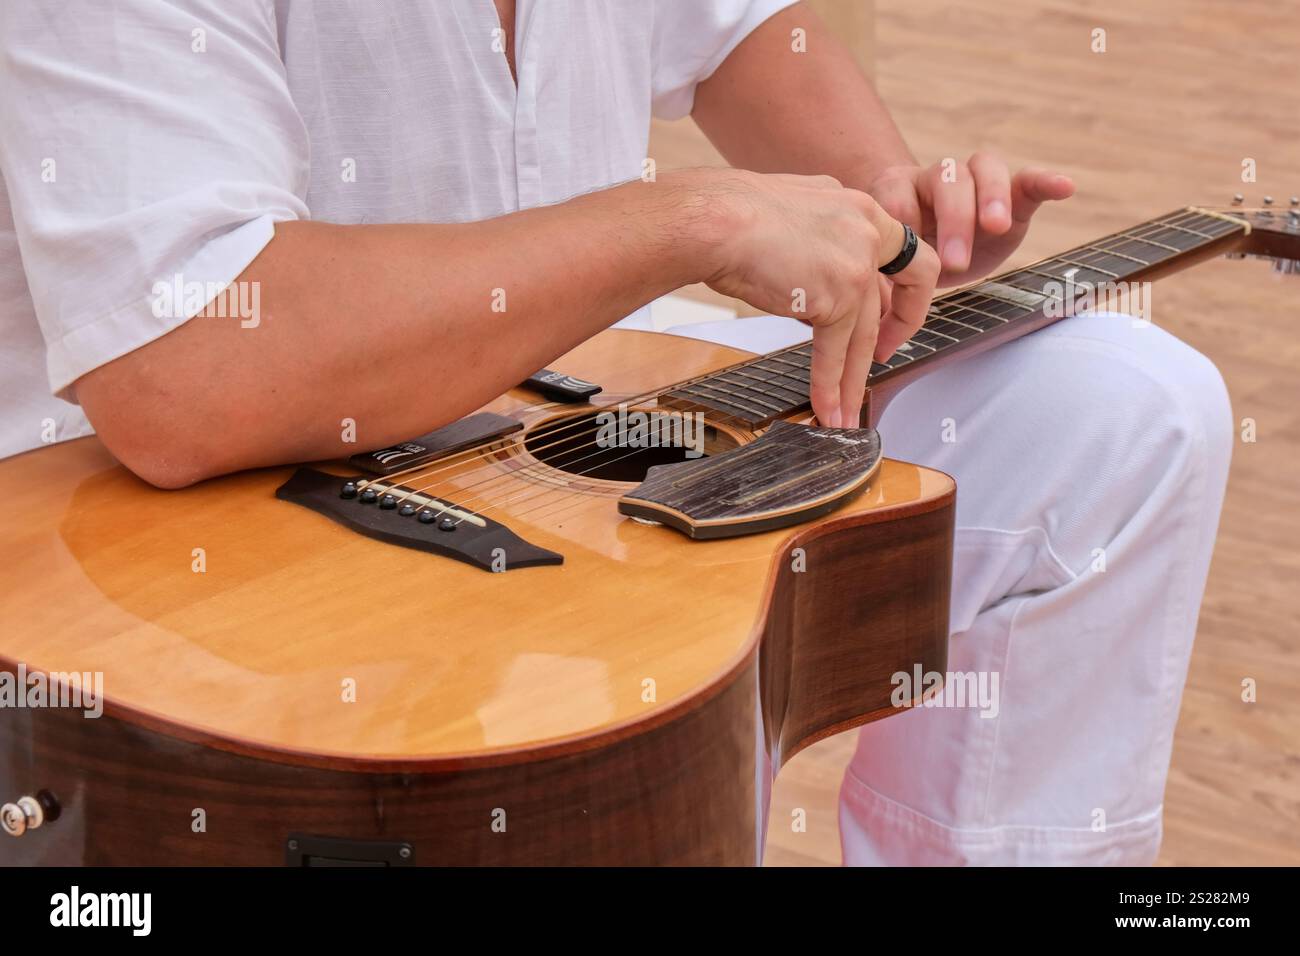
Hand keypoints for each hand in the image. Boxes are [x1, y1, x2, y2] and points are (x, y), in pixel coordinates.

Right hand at [699, 169, 939, 427]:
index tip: (890, 311)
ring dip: (853, 379)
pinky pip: (835, 351)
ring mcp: (855, 265)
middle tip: (882, 359)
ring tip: (847, 410)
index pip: (899, 250)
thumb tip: (812, 264)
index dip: (902, 287)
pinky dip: (829, 384)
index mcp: (857, 208)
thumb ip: (818, 236)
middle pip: (886, 300)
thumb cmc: (731, 213)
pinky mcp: (836, 297)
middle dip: (888, 337)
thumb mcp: (794, 209)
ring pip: (862, 335)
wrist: (715, 220)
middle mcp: (865, 232)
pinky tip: (827, 407)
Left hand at [867, 155, 1074, 285]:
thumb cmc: (897, 262)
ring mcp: (974, 182)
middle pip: (947, 180)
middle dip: (952, 220)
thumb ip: (877, 283)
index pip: (898, 192)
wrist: (924, 252)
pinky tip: (1065, 187)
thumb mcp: (883, 272)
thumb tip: (870, 314)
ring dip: (990, 198)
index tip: (906, 252)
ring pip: (984, 170)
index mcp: (896, 189)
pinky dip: (1046, 181)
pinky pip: (1028, 181)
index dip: (902, 218)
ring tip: (995, 227)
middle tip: (954, 261)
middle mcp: (934, 177)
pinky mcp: (1011, 196)